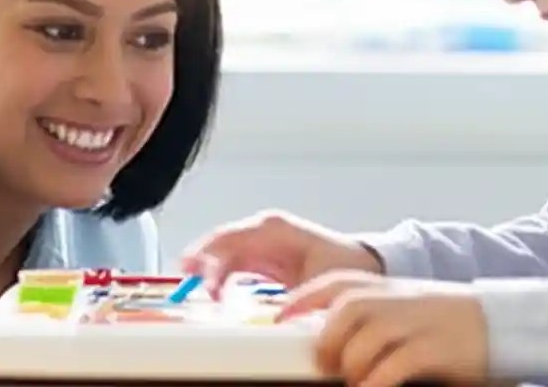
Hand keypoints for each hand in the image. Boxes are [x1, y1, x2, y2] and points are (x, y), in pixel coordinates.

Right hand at [180, 210, 382, 297]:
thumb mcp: (319, 282)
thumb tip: (273, 319)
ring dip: (206, 268)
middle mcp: (264, 230)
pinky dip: (218, 273)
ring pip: (222, 251)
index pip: (231, 241)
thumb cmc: (344, 264)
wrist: (360, 262)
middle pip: (220, 243)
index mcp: (275, 229)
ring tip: (191, 288)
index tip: (208, 288)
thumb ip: (293, 299)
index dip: (213, 263)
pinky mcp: (261, 254)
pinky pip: (231, 260)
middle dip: (201, 263)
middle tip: (187, 285)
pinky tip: (211, 290)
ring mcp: (261, 240)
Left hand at [281, 270, 489, 386]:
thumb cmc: (450, 322)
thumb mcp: (408, 308)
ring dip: (352, 365)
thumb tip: (327, 338)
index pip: (335, 283)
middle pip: (345, 310)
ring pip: (364, 340)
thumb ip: (372, 315)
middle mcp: (398, 298)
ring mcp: (417, 322)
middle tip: (325, 365)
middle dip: (327, 339)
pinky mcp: (435, 348)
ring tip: (354, 381)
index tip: (280, 318)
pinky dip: (376, 382)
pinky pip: (394, 367)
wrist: (507, 323)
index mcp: (388, 286)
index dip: (302, 299)